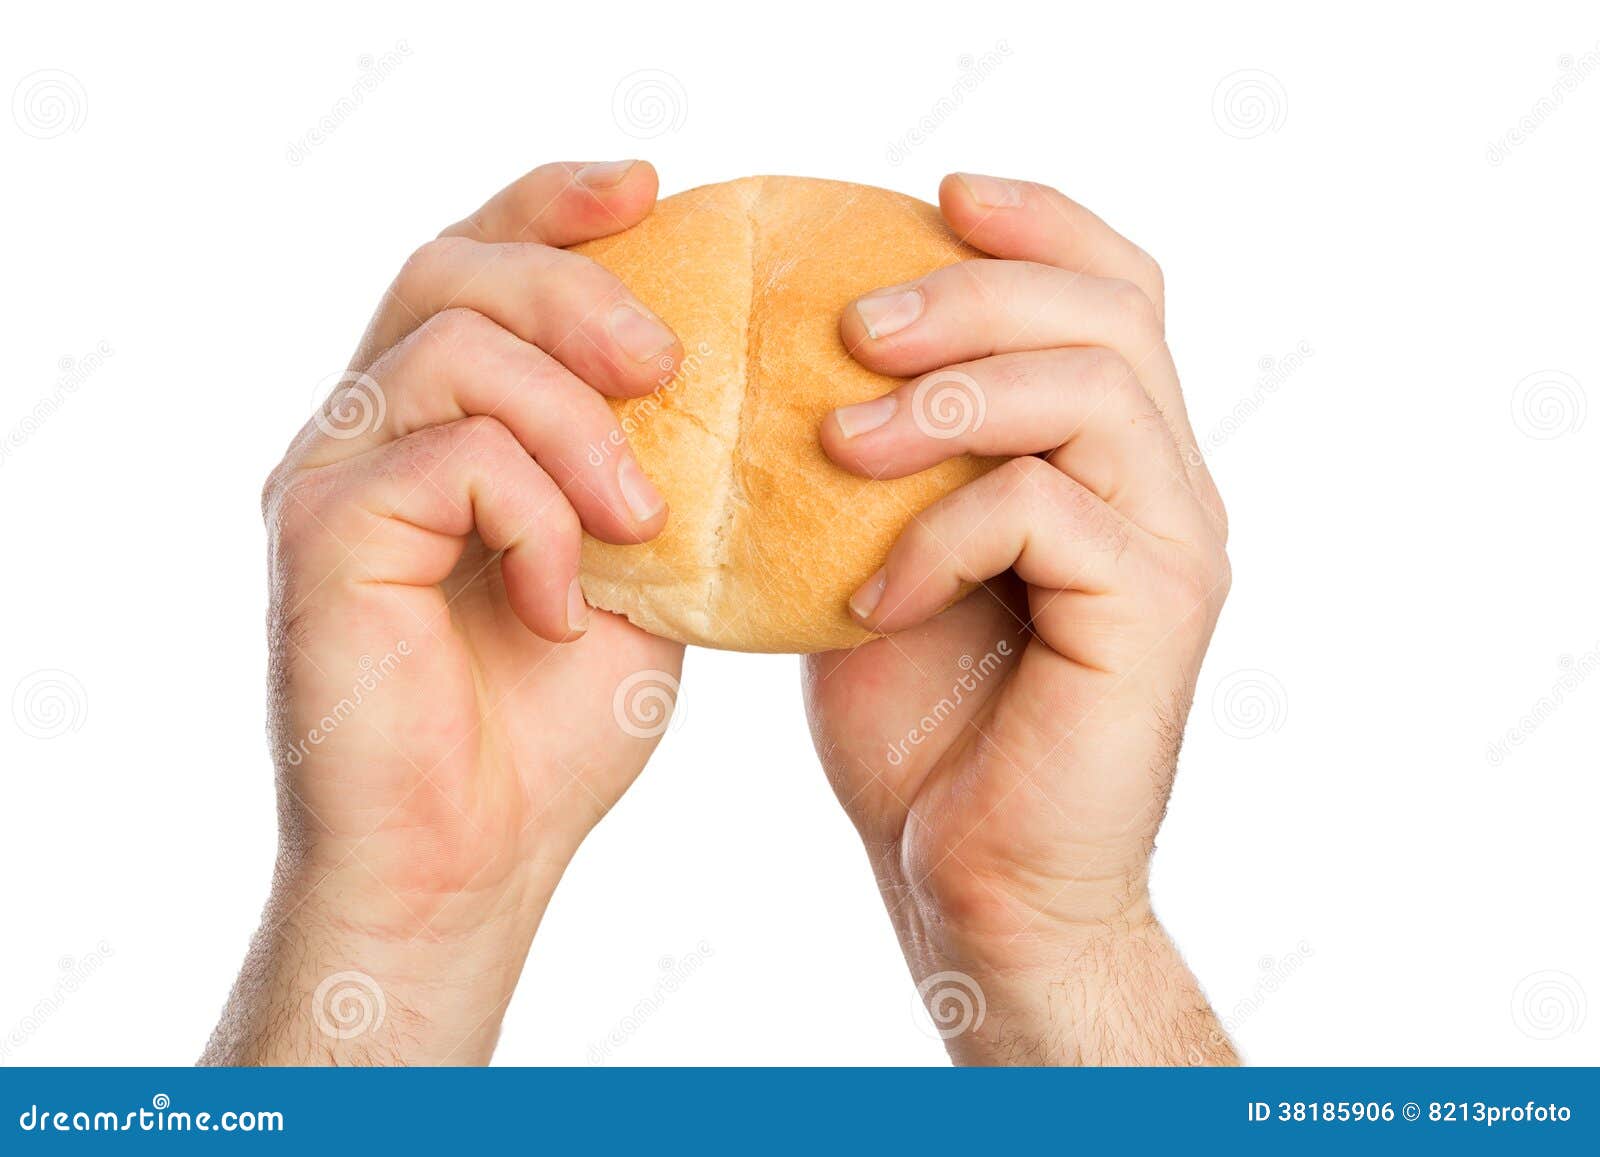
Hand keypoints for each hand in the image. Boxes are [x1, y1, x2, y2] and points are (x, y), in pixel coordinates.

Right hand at [206, 160, 683, 1064]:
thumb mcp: (637, 569)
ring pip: (446, 346)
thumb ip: (649, 466)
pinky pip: (443, 455)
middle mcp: (368, 430)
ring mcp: (330, 474)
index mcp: (440, 423)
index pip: (479, 263)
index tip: (650, 188)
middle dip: (576, 290)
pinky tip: (569, 604)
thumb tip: (724, 372)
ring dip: (573, 418)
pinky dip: (534, 516)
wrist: (473, 859)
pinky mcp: (316, 530)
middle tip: (669, 361)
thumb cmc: (553, 726)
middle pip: (452, 270)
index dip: (556, 206)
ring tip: (644, 517)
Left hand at [803, 173, 1234, 1064]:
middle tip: (850, 325)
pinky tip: (865, 600)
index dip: (1038, 223)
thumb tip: (790, 359)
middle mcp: (1167, 486)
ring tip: (835, 442)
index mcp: (1115, 459)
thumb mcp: (881, 556)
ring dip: (948, 393)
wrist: (978, 882)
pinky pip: (1042, 508)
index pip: (1114, 292)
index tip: (936, 196)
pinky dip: (935, 535)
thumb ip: (881, 462)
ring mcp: (1173, 544)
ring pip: (1089, 389)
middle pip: (1106, 313)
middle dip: (969, 292)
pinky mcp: (1155, 609)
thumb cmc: (924, 727)